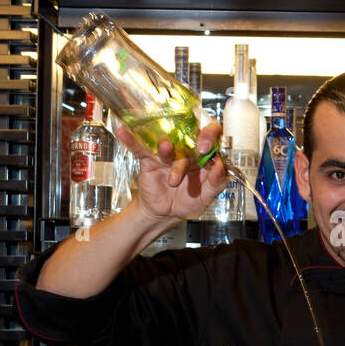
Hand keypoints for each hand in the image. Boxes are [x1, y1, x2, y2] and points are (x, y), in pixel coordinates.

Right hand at [114, 118, 228, 222]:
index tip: (210, 147)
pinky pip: (140, 147)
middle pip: (191, 133)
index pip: (211, 135)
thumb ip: (217, 182)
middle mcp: (186, 150)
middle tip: (199, 148)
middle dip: (198, 137)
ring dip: (168, 149)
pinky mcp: (150, 160)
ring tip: (167, 148)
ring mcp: (168, 154)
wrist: (165, 213)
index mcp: (203, 156)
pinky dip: (131, 139)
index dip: (212, 136)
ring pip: (169, 145)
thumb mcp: (206, 196)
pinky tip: (123, 131)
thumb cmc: (187, 201)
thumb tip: (220, 166)